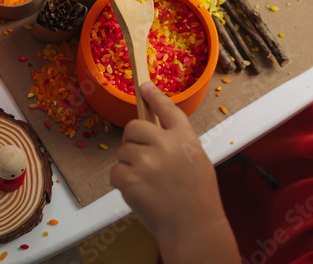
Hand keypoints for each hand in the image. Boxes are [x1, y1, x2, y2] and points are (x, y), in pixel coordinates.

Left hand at [110, 82, 238, 263]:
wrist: (193, 226)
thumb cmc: (198, 198)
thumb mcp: (196, 160)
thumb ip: (178, 142)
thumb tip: (156, 131)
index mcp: (185, 137)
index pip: (167, 107)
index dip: (154, 96)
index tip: (144, 87)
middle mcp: (165, 143)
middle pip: (134, 126)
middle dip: (134, 140)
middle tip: (143, 159)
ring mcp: (146, 160)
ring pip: (123, 151)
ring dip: (129, 165)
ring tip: (147, 183)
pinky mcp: (130, 178)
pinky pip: (115, 171)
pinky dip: (122, 182)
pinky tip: (138, 191)